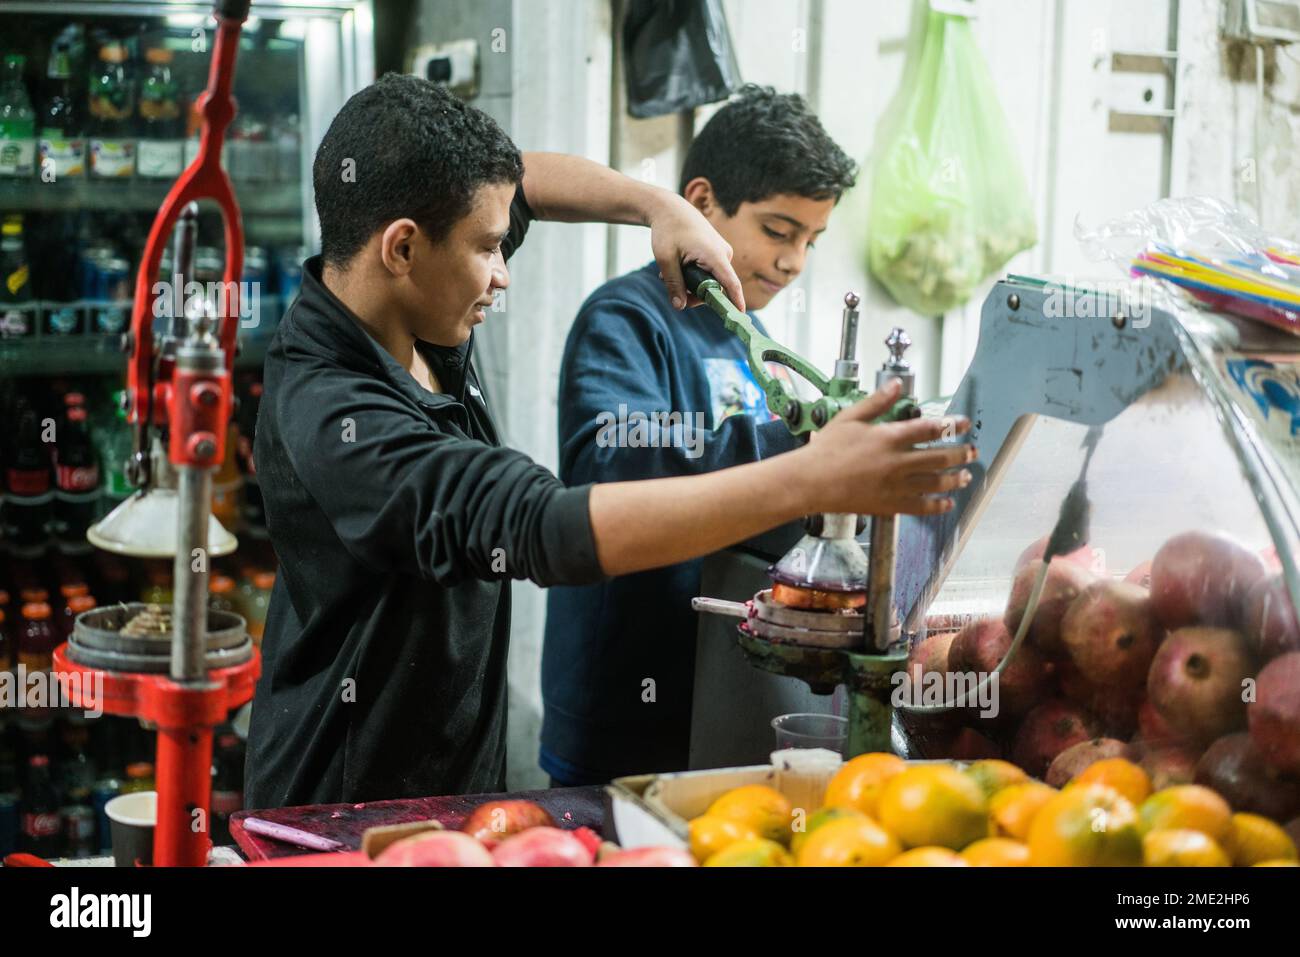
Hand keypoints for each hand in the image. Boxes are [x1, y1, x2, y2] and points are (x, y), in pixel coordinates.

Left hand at [647, 194, 745, 310]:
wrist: (669, 209)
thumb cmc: (667, 231)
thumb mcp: (666, 260)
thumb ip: (673, 284)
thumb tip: (680, 307)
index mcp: (714, 255)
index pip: (730, 284)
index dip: (735, 302)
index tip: (739, 318)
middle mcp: (724, 254)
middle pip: (716, 288)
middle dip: (695, 294)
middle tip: (674, 292)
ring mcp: (722, 253)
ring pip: (711, 281)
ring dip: (692, 283)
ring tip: (670, 274)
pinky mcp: (717, 253)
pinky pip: (710, 273)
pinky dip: (694, 275)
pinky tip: (678, 267)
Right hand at [792, 380, 974, 515]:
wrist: (810, 481)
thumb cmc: (826, 449)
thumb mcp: (850, 418)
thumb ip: (877, 402)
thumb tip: (896, 385)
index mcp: (889, 437)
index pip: (931, 428)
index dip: (952, 425)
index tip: (964, 424)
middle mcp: (898, 462)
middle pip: (941, 457)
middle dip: (961, 454)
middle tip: (972, 451)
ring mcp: (895, 485)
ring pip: (935, 482)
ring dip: (955, 479)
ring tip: (965, 476)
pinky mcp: (889, 504)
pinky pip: (921, 507)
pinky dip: (937, 505)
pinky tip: (946, 503)